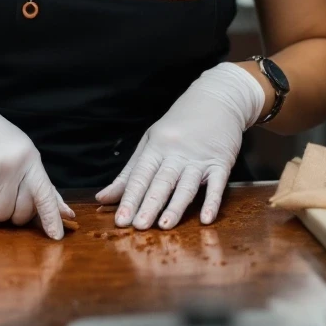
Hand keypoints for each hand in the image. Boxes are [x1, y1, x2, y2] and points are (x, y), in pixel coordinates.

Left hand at [95, 62, 265, 229]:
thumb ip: (129, 173)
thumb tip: (104, 197)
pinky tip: (206, 218)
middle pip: (161, 181)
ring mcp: (199, 158)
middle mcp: (176, 152)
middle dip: (149, 205)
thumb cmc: (179, 124)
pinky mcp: (221, 162)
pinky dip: (211, 201)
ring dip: (175, 206)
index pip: (140, 175)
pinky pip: (217, 184)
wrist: (216, 99)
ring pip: (186, 185)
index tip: (120, 219)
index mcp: (156, 146)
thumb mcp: (151, 140)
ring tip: (165, 226)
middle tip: (138, 226)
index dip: (130, 198)